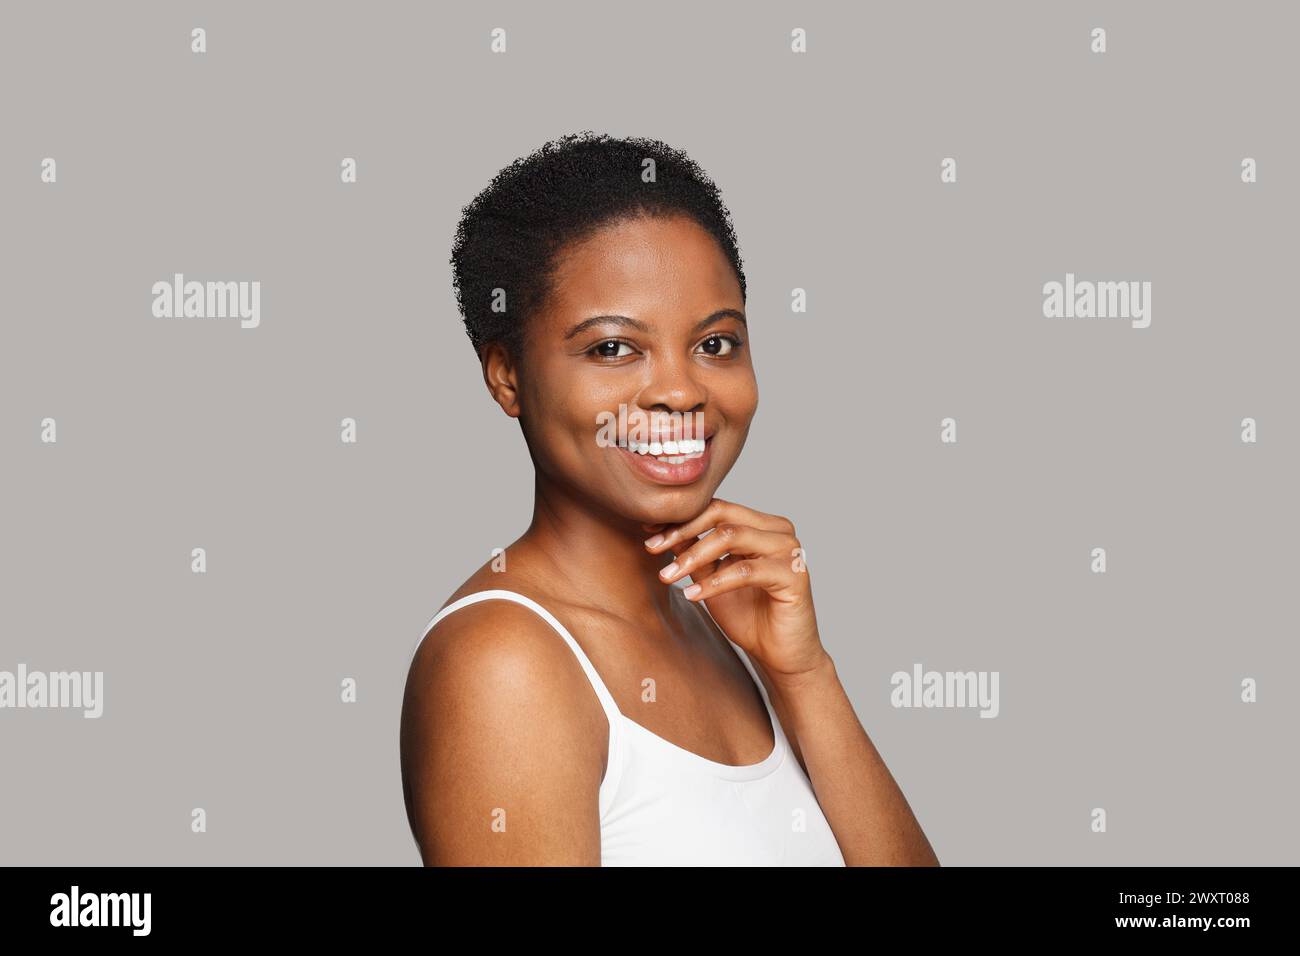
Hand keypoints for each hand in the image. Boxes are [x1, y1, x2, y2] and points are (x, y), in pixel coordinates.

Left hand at [643, 497, 827, 680]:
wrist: (780, 655)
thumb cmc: (748, 616)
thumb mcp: (712, 579)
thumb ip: (695, 554)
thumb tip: (661, 532)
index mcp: (762, 525)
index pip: (717, 509)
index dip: (681, 519)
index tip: (647, 533)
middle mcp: (779, 531)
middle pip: (723, 515)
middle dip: (683, 531)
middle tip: (652, 549)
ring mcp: (788, 550)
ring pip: (732, 537)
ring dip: (693, 556)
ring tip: (667, 575)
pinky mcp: (793, 574)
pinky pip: (744, 571)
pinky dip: (714, 582)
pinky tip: (692, 595)